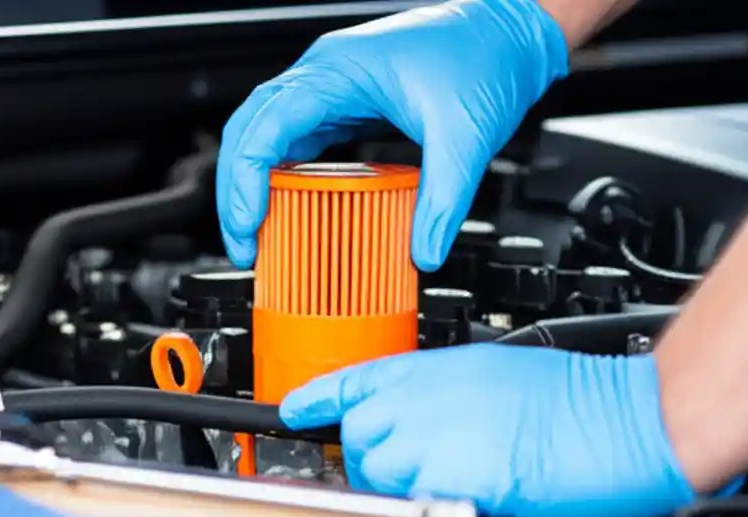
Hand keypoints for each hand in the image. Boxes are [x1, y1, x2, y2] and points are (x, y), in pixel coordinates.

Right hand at [216, 0, 569, 270]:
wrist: (510, 30)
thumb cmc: (484, 55)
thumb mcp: (466, 137)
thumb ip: (443, 201)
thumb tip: (422, 254)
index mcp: (337, 71)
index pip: (264, 125)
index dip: (246, 180)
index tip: (248, 226)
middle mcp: (324, 75)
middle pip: (249, 131)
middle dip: (237, 192)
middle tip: (244, 247)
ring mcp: (331, 89)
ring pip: (265, 135)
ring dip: (254, 185)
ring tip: (257, 236)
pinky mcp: (346, 105)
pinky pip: (296, 141)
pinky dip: (283, 176)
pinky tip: (289, 208)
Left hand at [279, 344, 737, 516]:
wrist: (630, 418)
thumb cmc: (585, 397)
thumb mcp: (504, 372)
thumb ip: (452, 393)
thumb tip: (429, 416)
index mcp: (442, 365)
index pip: (358, 376)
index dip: (319, 396)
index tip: (293, 409)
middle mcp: (429, 394)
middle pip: (356, 429)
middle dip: (366, 455)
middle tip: (401, 471)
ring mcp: (438, 434)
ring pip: (372, 468)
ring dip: (391, 486)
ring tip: (432, 489)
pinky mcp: (455, 477)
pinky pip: (408, 500)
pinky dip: (421, 509)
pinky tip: (451, 504)